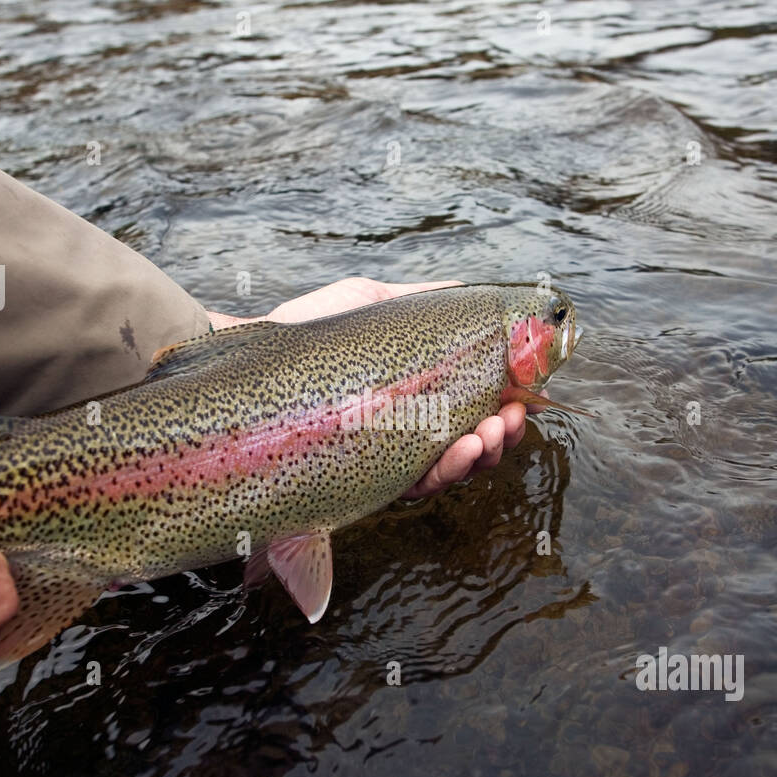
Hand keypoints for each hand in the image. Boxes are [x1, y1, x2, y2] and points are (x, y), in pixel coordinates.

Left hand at [207, 277, 540, 498]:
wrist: (254, 350)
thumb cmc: (310, 329)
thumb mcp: (374, 303)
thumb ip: (424, 302)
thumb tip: (469, 290)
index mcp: (415, 401)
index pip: (470, 414)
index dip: (502, 409)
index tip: (522, 393)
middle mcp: (402, 436)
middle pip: (467, 450)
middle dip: (499, 437)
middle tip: (510, 417)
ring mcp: (381, 460)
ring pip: (446, 472)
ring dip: (479, 456)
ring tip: (490, 433)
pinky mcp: (358, 479)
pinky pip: (411, 486)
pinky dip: (443, 471)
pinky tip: (459, 448)